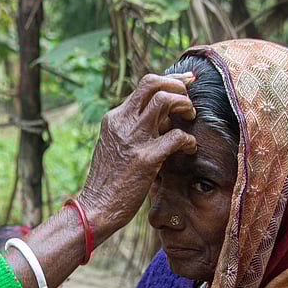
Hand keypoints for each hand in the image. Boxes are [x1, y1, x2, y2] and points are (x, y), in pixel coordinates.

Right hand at [78, 74, 197, 238]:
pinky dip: (189, 140)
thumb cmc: (111, 181)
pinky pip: (176, 137)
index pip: (145, 85)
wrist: (97, 207)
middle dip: (177, 85)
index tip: (186, 81)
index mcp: (115, 118)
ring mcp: (133, 138)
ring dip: (184, 105)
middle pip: (152, 83)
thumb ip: (136, 129)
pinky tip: (189, 148)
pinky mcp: (145, 158)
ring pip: (164, 100)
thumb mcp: (117, 145)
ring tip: (190, 118)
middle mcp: (122, 122)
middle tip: (189, 101)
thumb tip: (165, 117)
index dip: (169, 80)